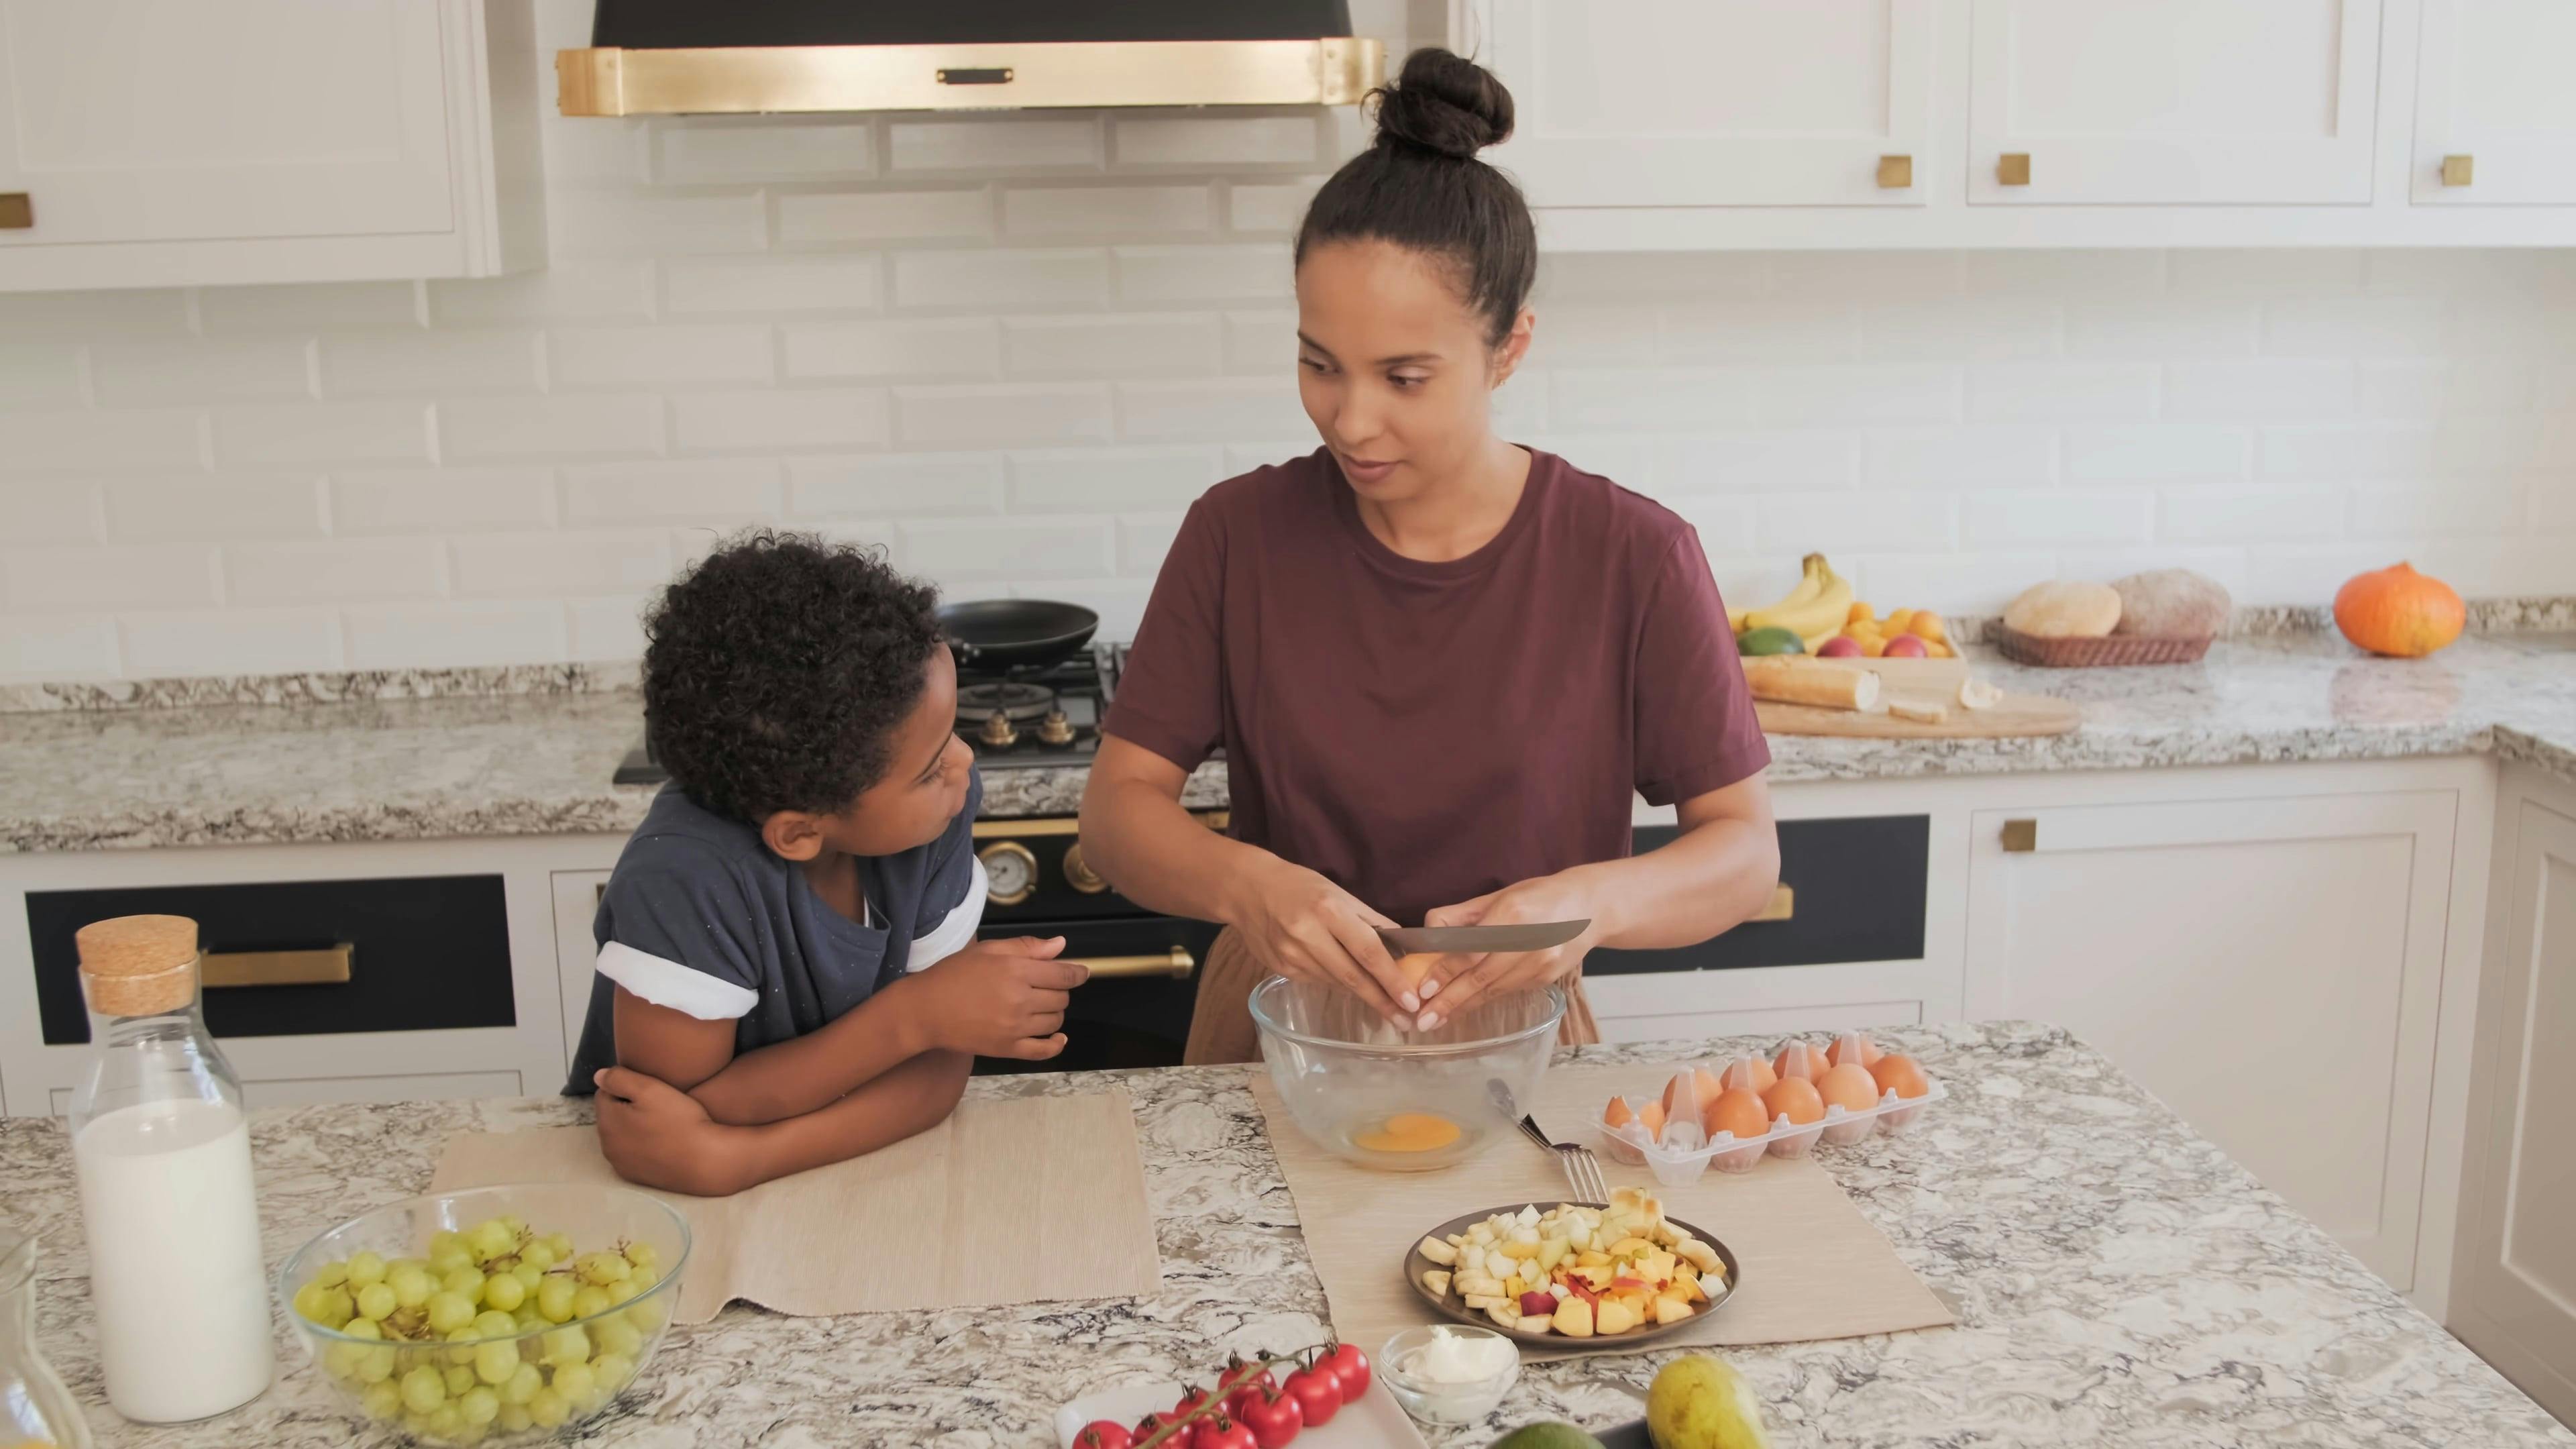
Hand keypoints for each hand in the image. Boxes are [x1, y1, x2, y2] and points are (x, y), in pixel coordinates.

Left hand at [593, 1065, 746, 1195]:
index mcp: (607, 1121)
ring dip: (633, 1126)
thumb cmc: (679, 1120)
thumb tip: (598, 1076)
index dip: (627, 1086)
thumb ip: (618, 1078)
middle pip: (611, 1114)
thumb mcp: (650, 1089)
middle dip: (627, 1106)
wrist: (705, 1160)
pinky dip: (640, 1145)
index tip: (651, 1090)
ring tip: (661, 1122)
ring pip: (620, 1134)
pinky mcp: (633, 1175)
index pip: (604, 1092)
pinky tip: (660, 1142)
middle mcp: (607, 1145)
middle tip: (658, 1104)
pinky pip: (630, 1153)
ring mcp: (620, 1163)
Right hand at [900, 936, 1088, 1060]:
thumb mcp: (988, 950)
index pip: (1063, 974)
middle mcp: (1020, 1000)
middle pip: (1061, 997)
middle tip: (1044, 986)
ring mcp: (1015, 1027)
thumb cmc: (954, 975)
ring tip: (1040, 1006)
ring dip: (1054, 1012)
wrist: (926, 1010)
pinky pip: (1043, 1050)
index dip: (1077, 973)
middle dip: (1059, 990)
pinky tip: (1058, 1037)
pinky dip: (1056, 1044)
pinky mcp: (1008, 1048)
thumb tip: (1061, 945)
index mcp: (1016, 971)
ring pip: (1055, 1021)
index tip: (1081, 973)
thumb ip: (1027, 947)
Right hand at [1228, 857, 1413, 1020]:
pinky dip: (1338, 985)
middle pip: (1352, 976)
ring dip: (1362, 995)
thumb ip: (1371, 920)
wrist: (1247, 890)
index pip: (1367, 951)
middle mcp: (1308, 935)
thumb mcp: (1339, 893)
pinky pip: (1318, 982)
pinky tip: (1350, 986)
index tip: (1411, 1000)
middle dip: (1382, 1001)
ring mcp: (1291, 956)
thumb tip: (1404, 946)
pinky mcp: (1281, 969)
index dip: (1391, 979)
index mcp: (1328, 910)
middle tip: (1405, 1020)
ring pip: (1336, 983)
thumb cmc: (1300, 886)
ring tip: (1386, 1006)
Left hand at [1413, 872, 1603, 1030]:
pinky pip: (1507, 991)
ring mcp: (1541, 964)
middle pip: (1481, 977)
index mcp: (1512, 914)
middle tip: (1423, 1020)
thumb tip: (1426, 935)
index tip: (1424, 989)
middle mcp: (1529, 942)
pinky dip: (1483, 1000)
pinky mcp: (1546, 980)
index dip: (1446, 971)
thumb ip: (1460, 916)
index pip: (1472, 949)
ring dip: (1462, 1006)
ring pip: (1493, 990)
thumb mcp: (1498, 896)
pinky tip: (1463, 1008)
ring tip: (1435, 1019)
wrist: (1590, 908)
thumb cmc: (1537, 896)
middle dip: (1449, 1001)